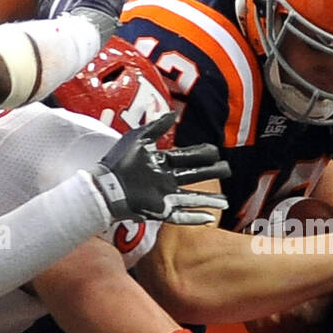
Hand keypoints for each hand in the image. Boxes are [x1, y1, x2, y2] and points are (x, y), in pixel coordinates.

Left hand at [89, 113, 230, 224]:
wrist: (106, 187)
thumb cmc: (119, 161)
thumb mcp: (138, 138)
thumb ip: (156, 127)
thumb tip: (173, 114)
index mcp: (161, 162)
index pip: (186, 157)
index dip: (201, 154)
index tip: (215, 151)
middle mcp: (166, 179)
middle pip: (194, 176)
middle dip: (211, 173)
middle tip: (227, 169)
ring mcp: (164, 196)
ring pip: (192, 198)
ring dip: (209, 200)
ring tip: (226, 201)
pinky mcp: (160, 211)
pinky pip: (181, 216)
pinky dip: (195, 218)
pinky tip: (209, 218)